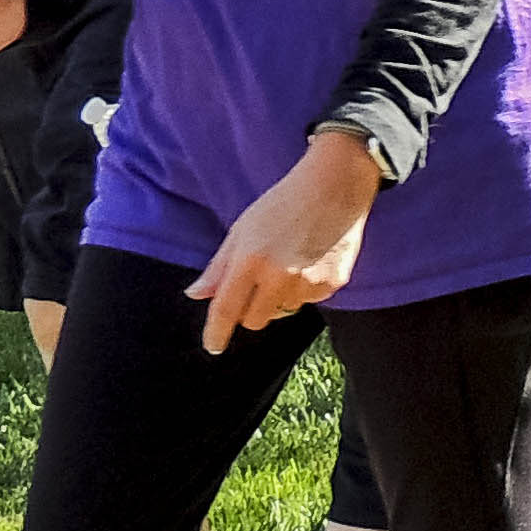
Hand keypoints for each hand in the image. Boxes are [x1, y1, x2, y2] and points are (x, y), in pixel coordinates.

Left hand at [191, 128, 383, 350]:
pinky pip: (309, 301)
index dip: (216, 332)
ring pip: (283, 311)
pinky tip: (310, 261)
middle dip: (249, 310)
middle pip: (254, 320)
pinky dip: (304, 289)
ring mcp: (308, 282)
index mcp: (251, 259)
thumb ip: (218, 267)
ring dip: (278, 298)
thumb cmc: (283, 202)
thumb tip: (196, 295)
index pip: (226, 309)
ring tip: (288, 263)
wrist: (335, 185)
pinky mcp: (332, 284)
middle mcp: (279, 276)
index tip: (212, 345)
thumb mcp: (242, 229)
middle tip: (256, 284)